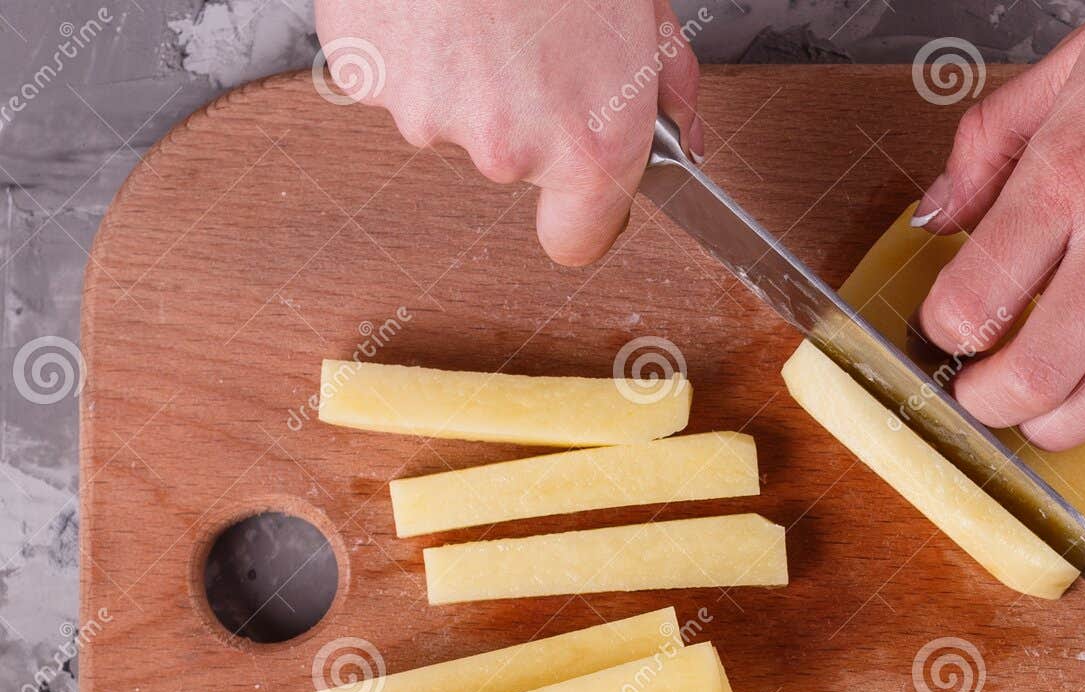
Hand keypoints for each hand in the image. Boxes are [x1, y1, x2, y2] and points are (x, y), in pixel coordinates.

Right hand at [314, 0, 701, 265]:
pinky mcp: (368, 74)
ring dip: (461, 68)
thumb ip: (668, 86)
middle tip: (531, 32)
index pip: (574, 242)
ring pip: (448, 113)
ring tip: (480, 4)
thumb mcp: (644, 11)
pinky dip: (409, 40)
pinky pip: (393, 73)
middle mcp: (505, 148)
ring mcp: (429, 115)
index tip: (577, 190)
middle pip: (509, 161)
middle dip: (520, 109)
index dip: (579, 215)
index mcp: (585, 147)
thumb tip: (684, 131)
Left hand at [913, 0, 1084, 448]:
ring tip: (1043, 417)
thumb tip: (939, 218)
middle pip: (1036, 374)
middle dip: (991, 404)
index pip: (974, 300)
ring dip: (1060, 428)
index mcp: (1073, 169)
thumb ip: (992, 143)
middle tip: (983, 399)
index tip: (947, 336)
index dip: (946, 334)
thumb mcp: (1074, 59)